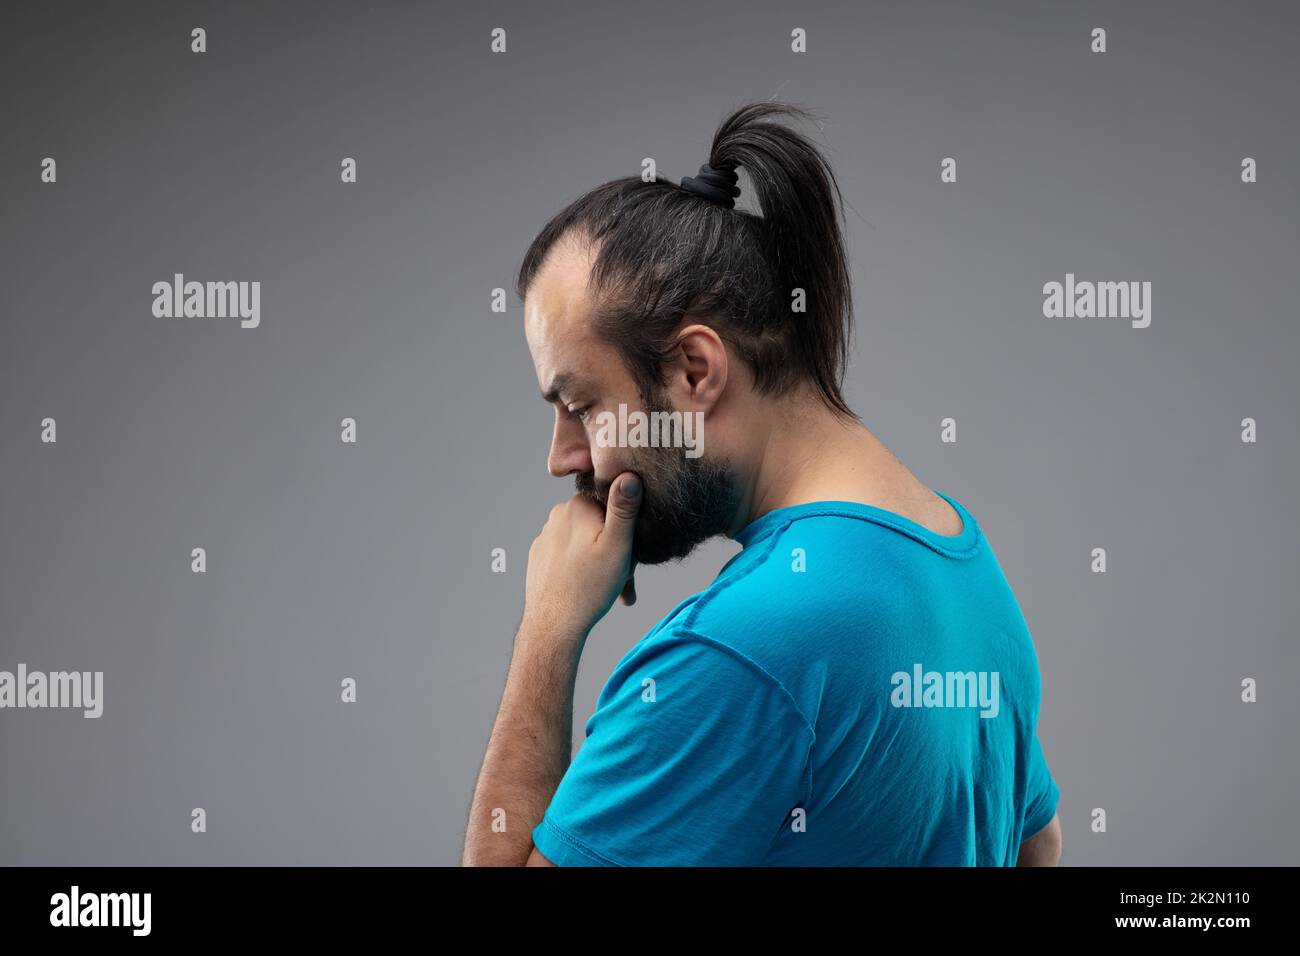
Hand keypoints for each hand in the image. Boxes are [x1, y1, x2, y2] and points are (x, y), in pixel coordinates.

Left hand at [522, 471, 641, 639]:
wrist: (553, 625)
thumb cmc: (590, 587)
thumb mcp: (617, 545)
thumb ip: (624, 508)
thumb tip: (629, 474)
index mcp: (578, 506)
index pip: (614, 507)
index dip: (629, 531)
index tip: (633, 556)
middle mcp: (557, 515)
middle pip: (600, 525)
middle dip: (616, 550)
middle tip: (625, 579)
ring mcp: (546, 536)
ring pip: (586, 543)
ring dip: (602, 562)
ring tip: (611, 588)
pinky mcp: (540, 556)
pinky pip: (570, 556)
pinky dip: (583, 570)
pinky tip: (590, 588)